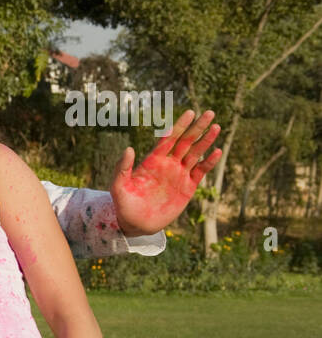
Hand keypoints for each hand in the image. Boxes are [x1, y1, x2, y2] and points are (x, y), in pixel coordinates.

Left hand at [112, 109, 221, 235]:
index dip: (179, 126)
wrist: (136, 224)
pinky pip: (200, 172)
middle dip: (197, 128)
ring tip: (216, 127)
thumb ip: (122, 168)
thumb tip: (128, 148)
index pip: (168, 139)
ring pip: (195, 153)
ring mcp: (179, 175)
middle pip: (185, 142)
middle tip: (209, 113)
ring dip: (206, 141)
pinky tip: (217, 152)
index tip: (190, 113)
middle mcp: (168, 164)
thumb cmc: (124, 205)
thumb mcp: (119, 187)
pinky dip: (209, 162)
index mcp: (152, 161)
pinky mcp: (188, 187)